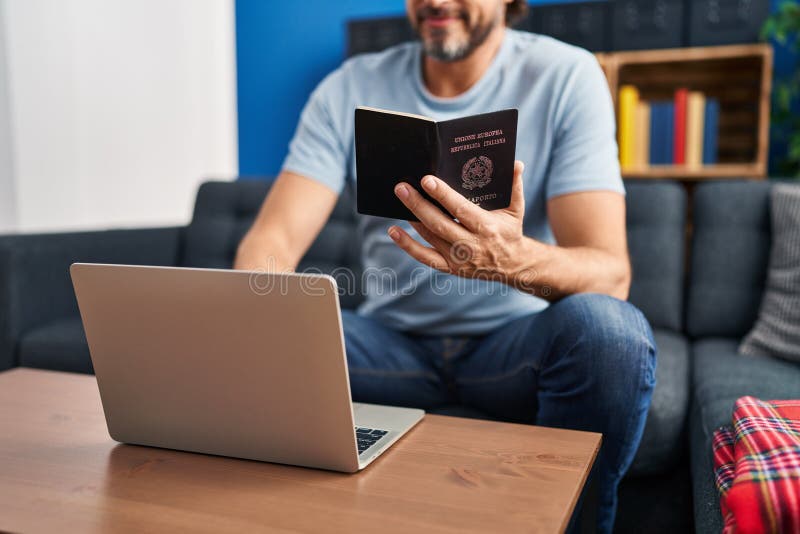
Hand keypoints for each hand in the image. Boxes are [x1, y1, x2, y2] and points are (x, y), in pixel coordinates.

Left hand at [388, 160, 529, 285]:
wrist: (513, 265)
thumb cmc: (511, 231)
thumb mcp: (516, 209)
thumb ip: (515, 186)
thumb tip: (516, 163)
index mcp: (486, 227)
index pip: (460, 209)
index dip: (443, 195)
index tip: (427, 180)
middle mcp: (471, 245)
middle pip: (439, 223)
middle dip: (419, 205)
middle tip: (402, 187)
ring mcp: (459, 259)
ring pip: (431, 237)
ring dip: (412, 219)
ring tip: (399, 199)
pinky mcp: (450, 268)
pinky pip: (425, 257)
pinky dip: (408, 245)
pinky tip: (393, 231)